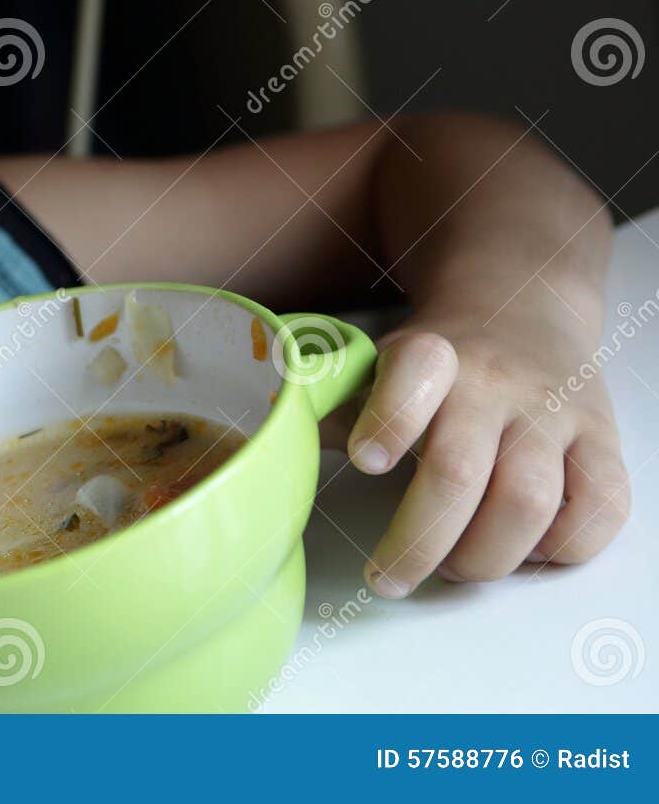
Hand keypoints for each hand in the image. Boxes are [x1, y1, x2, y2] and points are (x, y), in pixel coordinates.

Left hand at [328, 316, 629, 597]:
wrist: (523, 306)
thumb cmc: (437, 361)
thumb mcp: (380, 364)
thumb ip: (338, 407)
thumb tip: (281, 452)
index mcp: (431, 355)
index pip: (416, 371)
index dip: (390, 419)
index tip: (364, 461)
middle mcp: (496, 383)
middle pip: (460, 471)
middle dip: (418, 541)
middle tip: (387, 579)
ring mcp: (555, 413)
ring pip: (528, 502)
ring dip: (483, 557)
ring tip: (451, 568)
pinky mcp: (603, 441)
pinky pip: (601, 510)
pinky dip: (561, 549)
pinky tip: (524, 551)